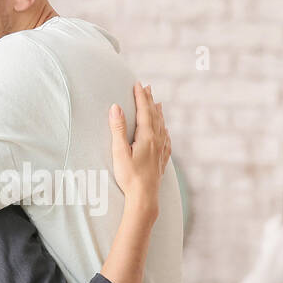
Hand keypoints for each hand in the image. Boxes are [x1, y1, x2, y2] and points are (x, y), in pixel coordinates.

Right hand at [109, 83, 170, 203]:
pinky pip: (166, 140)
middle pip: (154, 116)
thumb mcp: (119, 152)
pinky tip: (165, 131)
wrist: (145, 198)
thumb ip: (118, 129)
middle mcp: (157, 141)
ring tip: (158, 103)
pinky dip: (164, 130)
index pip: (144, 111)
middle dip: (150, 100)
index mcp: (147, 137)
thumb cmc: (130, 177)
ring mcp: (161, 151)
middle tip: (148, 87)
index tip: (138, 84)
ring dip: (158, 113)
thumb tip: (116, 107)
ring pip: (161, 126)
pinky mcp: (161, 161)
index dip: (141, 96)